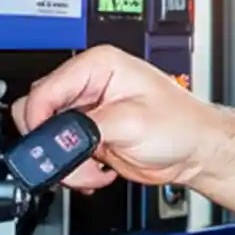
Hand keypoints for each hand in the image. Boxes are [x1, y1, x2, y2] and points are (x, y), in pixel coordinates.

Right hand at [11, 44, 215, 189]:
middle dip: (55, 145)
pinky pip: (61, 153)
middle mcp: (89, 84)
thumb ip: (85, 130)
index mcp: (99, 65)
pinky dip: (74, 168)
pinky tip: (98, 169)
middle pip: (39, 112)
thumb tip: (53, 140)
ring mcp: (87, 110)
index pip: (44, 89)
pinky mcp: (88, 134)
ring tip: (95, 167)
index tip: (50, 146)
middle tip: (78, 158)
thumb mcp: (131, 123)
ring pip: (47, 138)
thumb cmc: (181, 125)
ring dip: (67, 161)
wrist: (195, 151)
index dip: (40, 121)